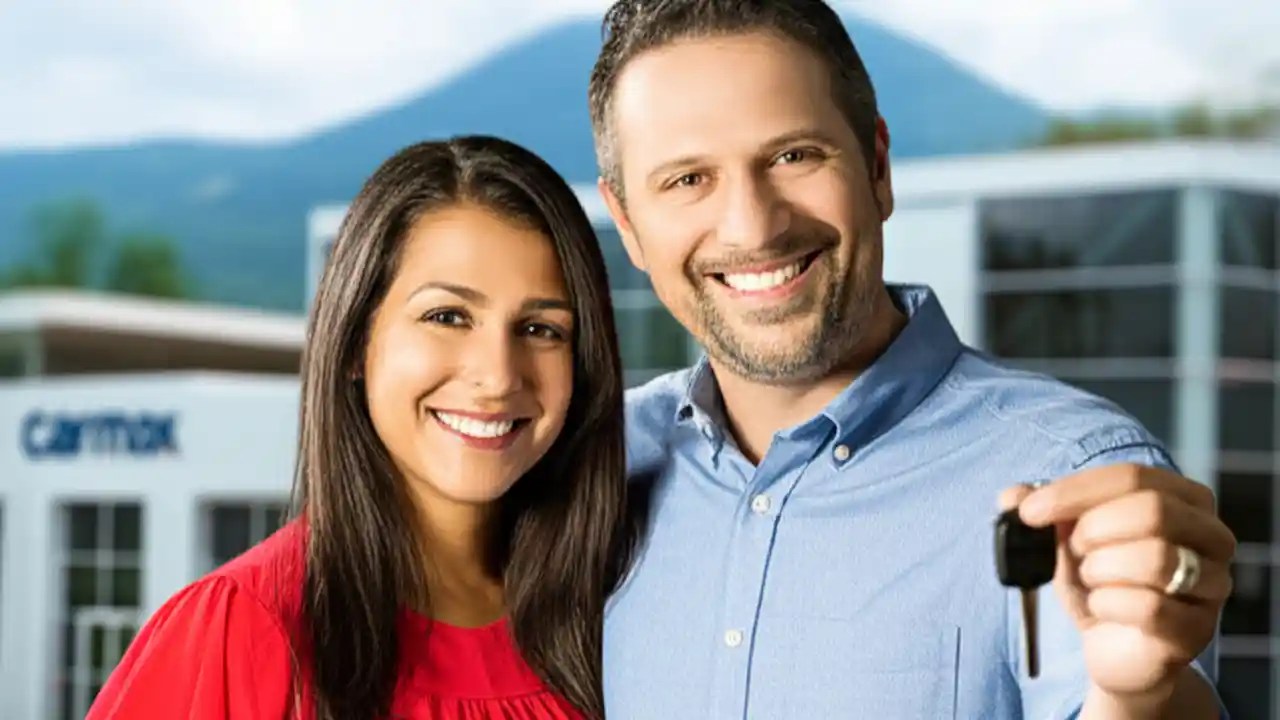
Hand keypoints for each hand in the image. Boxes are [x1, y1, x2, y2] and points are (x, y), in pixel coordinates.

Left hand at [1001, 464, 1235, 705]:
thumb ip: (1040, 510)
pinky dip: (1107, 604)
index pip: (1131, 477)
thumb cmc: (1100, 583)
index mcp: (1184, 498)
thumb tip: (1013, 495)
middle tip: (1072, 550)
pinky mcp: (1198, 629)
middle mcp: (1211, 536)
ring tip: (1091, 578)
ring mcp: (1212, 584)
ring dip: (1101, 568)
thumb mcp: (1064, 540)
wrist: (1116, 649)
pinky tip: (1101, 607)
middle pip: (1152, 510)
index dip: (1074, 491)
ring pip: (1155, 558)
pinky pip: (1150, 607)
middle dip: (1093, 531)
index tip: (1030, 511)